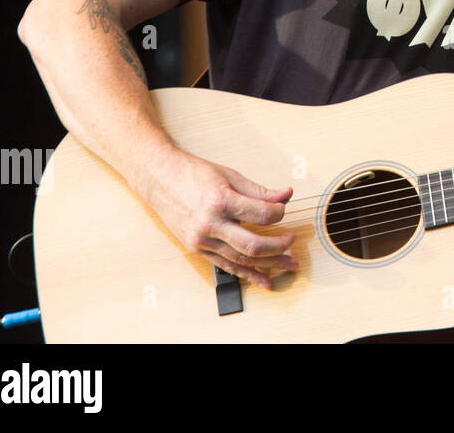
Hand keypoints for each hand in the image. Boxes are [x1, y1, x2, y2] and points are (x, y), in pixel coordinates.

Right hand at [145, 149, 297, 288]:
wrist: (160, 180)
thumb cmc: (194, 174)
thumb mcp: (230, 176)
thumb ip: (259, 191)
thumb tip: (286, 195)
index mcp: (220, 202)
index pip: (261, 214)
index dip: (279, 213)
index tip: (284, 209)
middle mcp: (210, 225)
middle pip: (253, 245)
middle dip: (279, 246)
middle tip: (293, 241)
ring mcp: (202, 241)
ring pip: (242, 260)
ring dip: (270, 264)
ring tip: (290, 265)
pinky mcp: (198, 250)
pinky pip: (227, 266)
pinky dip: (248, 275)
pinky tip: (265, 280)